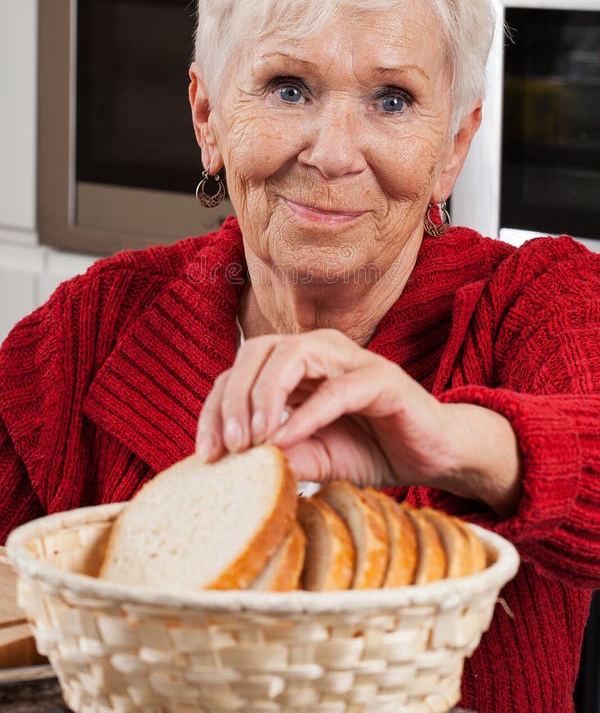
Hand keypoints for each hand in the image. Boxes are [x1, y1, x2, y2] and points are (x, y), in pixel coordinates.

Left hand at [196, 329, 521, 515]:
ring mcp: (351, 359)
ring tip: (254, 440)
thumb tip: (234, 466)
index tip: (205, 453)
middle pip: (257, 350)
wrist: (432, 456)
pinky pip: (336, 389)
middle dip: (233, 397)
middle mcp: (320, 350)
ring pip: (291, 355)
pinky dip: (306, 414)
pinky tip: (286, 441)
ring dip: (264, 397)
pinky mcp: (382, 379)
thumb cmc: (371, 449)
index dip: (215, 407)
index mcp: (296, 365)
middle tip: (228, 445)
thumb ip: (280, 456)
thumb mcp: (315, 458)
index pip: (240, 370)